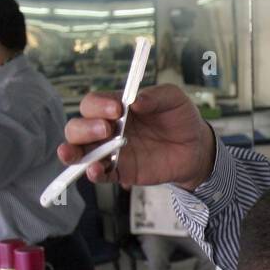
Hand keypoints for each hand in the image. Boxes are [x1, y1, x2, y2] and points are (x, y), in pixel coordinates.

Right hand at [58, 84, 214, 190]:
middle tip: (107, 129)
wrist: (196, 147)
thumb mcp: (174, 99)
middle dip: (85, 128)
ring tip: (74, 154)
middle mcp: (107, 128)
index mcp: (115, 107)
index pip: (93, 103)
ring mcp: (111, 151)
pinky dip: (93, 174)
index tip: (117, 110)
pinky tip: (95, 171)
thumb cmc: (180, 118)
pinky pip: (100, 174)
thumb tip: (136, 101)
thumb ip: (157, 96)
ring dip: (74, 151)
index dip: (99, 105)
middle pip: (77, 127)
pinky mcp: (120, 171)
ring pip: (80, 151)